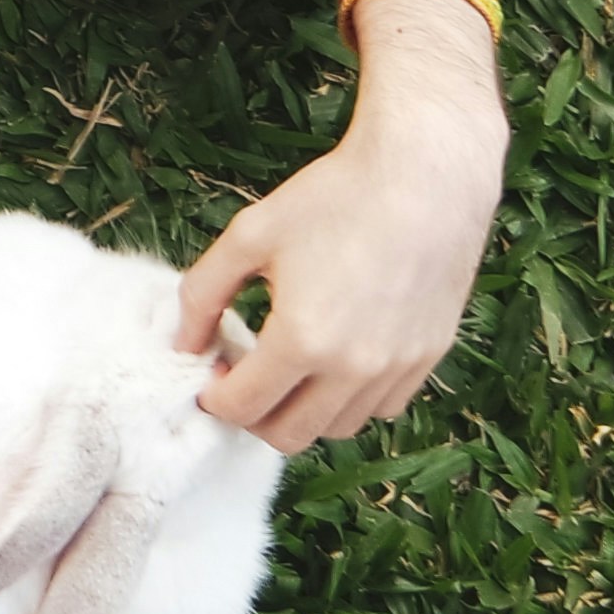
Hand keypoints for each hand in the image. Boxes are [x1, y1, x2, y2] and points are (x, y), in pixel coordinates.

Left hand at [177, 38, 507, 452]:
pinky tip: (332, 356)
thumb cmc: (332, 199)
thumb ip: (203, 296)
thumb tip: (184, 344)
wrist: (424, 178)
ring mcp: (398, 368)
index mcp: (302, 340)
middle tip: (240, 375)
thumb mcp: (247, 237)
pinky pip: (380, 407)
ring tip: (285, 365)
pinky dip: (348, 400)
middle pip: (288, 435)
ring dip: (301, 411)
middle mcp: (354, 368)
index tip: (210, 370)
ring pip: (337, 428)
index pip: (242, 408)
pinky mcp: (429, 358)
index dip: (214, 397)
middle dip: (252, 415)